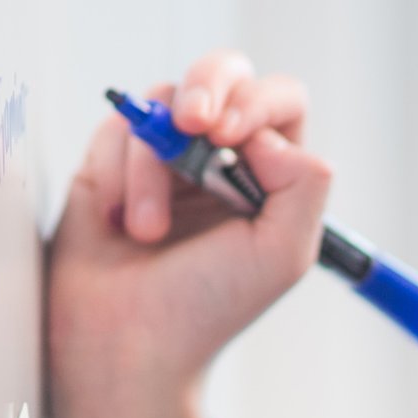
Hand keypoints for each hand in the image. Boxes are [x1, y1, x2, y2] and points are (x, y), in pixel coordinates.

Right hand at [44, 51, 331, 417]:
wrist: (123, 344)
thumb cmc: (205, 308)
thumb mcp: (283, 254)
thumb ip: (304, 184)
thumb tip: (266, 135)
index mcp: (271, 174)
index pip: (280, 102)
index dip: (257, 103)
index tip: (228, 136)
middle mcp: (220, 156)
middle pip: (225, 73)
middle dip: (207, 84)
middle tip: (192, 121)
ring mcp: (166, 156)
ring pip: (163, 103)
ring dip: (153, 165)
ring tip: (146, 230)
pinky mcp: (112, 163)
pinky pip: (117, 127)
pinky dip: (116, 170)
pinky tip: (117, 222)